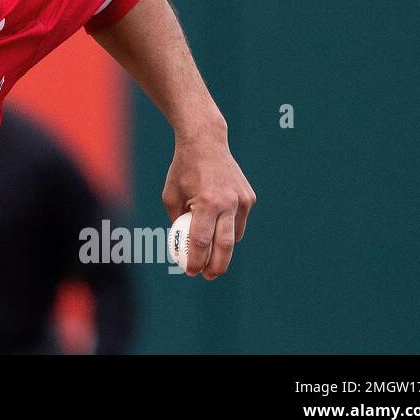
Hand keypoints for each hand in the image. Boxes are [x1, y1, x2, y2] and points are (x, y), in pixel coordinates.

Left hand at [161, 129, 255, 278]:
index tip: (190, 272)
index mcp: (206, 202)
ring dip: (223, 248)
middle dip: (216, 266)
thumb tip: (182, 247)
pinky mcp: (249, 198)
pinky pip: (238, 221)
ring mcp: (242, 200)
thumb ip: (177, 221)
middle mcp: (228, 202)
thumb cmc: (183, 170)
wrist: (206, 143)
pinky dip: (228, 228)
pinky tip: (217, 225)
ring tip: (209, 253)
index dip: (196, 260)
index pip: (202, 241)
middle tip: (207, 276)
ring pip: (234, 236)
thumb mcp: (170, 195)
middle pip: (225, 245)